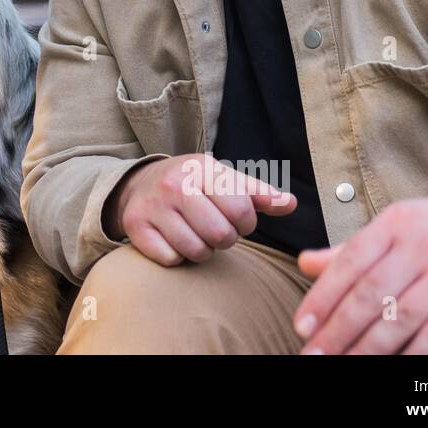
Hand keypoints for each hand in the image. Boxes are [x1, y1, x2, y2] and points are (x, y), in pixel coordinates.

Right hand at [104, 153, 296, 265]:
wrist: (141, 183)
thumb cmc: (194, 183)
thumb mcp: (224, 179)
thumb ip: (259, 193)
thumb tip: (291, 204)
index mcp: (202, 168)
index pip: (241, 211)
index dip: (245, 223)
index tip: (236, 218)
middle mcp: (174, 185)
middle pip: (220, 235)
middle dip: (224, 238)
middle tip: (214, 228)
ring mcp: (153, 206)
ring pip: (196, 250)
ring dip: (202, 249)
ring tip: (195, 233)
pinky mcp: (136, 227)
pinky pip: (171, 259)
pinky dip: (177, 256)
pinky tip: (173, 239)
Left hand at [292, 189, 427, 353]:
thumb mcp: (402, 225)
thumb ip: (354, 248)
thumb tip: (305, 263)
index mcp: (396, 223)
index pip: (350, 262)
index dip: (323, 297)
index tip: (302, 326)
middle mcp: (422, 245)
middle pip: (371, 294)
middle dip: (338, 329)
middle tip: (314, 354)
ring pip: (402, 317)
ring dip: (369, 348)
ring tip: (345, 364)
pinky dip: (415, 354)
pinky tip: (395, 366)